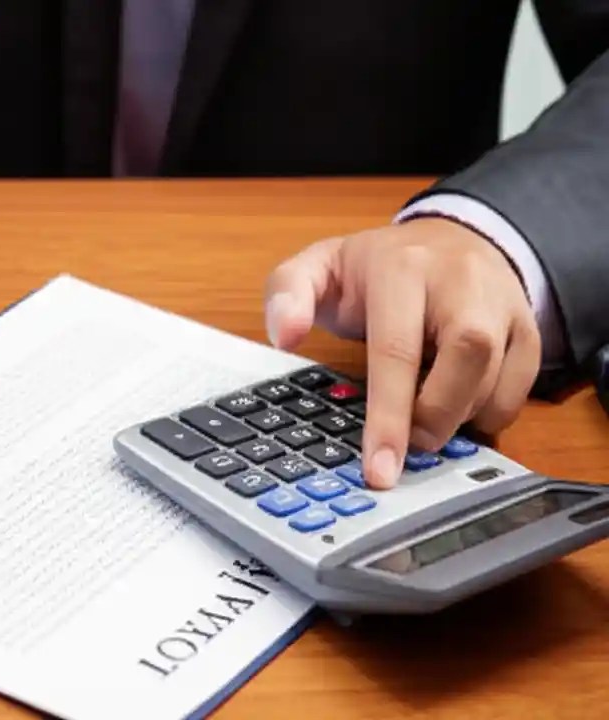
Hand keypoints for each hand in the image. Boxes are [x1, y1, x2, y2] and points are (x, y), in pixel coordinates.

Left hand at [264, 218, 541, 488]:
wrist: (446, 237)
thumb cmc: (375, 266)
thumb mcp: (319, 267)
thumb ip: (287, 294)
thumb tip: (285, 336)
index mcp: (401, 268)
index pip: (397, 350)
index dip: (388, 417)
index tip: (379, 468)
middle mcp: (460, 281)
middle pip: (466, 358)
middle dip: (435, 417)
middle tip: (408, 445)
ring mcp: (502, 303)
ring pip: (499, 376)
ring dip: (461, 417)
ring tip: (426, 419)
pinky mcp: (528, 326)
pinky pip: (522, 386)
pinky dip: (490, 412)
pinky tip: (458, 407)